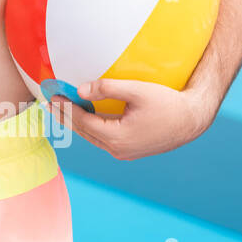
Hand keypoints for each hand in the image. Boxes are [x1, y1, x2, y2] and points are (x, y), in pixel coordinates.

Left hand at [49, 78, 211, 160]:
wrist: (192, 120)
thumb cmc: (168, 102)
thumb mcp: (137, 90)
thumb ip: (106, 88)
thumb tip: (80, 91)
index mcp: (117, 137)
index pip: (83, 122)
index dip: (66, 108)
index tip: (53, 96)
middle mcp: (118, 149)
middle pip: (84, 132)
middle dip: (65, 117)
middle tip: (49, 103)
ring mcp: (124, 152)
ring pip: (92, 137)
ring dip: (76, 123)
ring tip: (60, 110)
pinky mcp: (130, 150)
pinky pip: (103, 138)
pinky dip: (90, 127)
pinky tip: (84, 116)